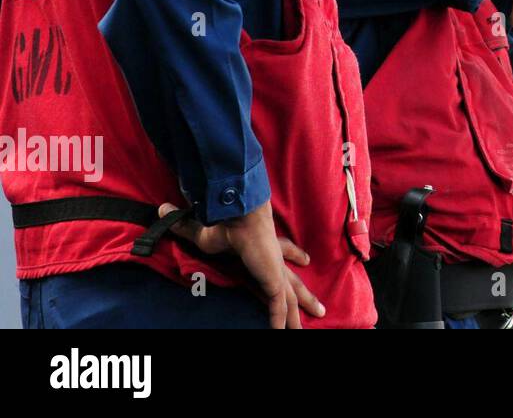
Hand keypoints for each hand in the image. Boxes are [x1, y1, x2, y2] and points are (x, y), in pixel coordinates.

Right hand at [159, 200, 324, 327]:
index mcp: (263, 245)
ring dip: (296, 316)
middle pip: (292, 281)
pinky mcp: (272, 279)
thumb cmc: (223, 221)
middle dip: (304, 295)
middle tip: (318, 309)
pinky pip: (278, 306)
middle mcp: (273, 259)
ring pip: (290, 298)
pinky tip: (282, 333)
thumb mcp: (202, 231)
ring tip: (303, 332)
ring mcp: (275, 270)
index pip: (282, 250)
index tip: (305, 259)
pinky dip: (279, 320)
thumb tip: (162, 209)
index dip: (293, 253)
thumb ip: (186, 226)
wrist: (237, 215)